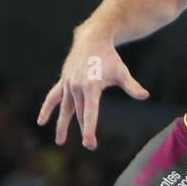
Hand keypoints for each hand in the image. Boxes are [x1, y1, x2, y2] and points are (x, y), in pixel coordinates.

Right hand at [37, 24, 149, 149]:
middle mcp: (77, 86)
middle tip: (90, 146)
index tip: (89, 143)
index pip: (89, 112)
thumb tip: (145, 96)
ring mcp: (68, 84)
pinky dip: (47, 108)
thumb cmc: (109, 57)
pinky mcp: (63, 81)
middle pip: (79, 113)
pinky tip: (41, 120)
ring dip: (61, 125)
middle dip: (84, 130)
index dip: (89, 129)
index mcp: (91, 86)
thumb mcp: (122, 72)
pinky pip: (53, 97)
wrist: (92, 39)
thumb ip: (132, 86)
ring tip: (60, 142)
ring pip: (65, 108)